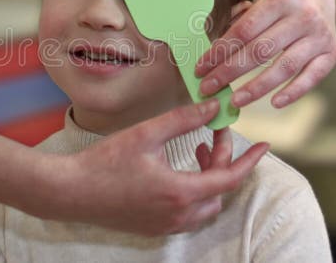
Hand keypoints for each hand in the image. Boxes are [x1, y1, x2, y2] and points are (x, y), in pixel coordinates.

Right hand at [57, 99, 267, 234]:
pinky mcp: (154, 228)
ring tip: (195, 149)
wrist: (71, 192)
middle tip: (212, 136)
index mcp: (181, 192)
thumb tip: (212, 107)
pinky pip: (188, 213)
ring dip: (209, 179)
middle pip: (219, 191)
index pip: (229, 178)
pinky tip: (178, 171)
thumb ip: (183, 120)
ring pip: (206, 206)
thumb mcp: (147, 134)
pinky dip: (194, 192)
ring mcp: (166, 225)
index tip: (264, 145)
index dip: (249, 160)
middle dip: (222, 162)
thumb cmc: (105, 162)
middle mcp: (178, 214)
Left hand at [196, 0, 335, 108]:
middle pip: (260, 51)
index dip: (219, 53)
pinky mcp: (331, 51)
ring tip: (235, 101)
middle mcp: (303, 16)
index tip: (200, 69)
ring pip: (284, 67)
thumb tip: (214, 56)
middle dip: (229, 72)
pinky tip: (274, 103)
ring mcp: (320, 35)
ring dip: (256, 88)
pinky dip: (294, 92)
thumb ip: (238, 22)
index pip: (243, 32)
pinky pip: (312, 77)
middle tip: (208, 88)